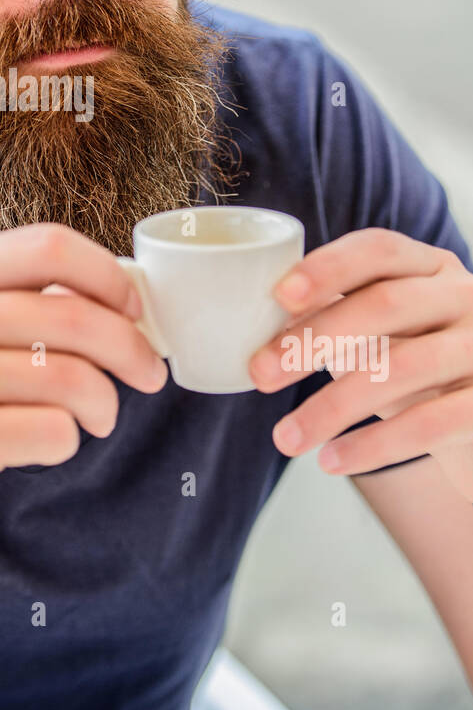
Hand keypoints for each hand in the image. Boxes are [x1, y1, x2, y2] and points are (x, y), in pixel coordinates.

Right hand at [0, 223, 166, 570]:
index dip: (108, 274)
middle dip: (132, 347)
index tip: (135, 307)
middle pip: (75, 313)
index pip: (48, 244)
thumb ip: (0, 304)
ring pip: (75, 376)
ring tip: (98, 419)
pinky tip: (46, 446)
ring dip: (105, 403)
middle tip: (150, 373)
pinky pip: (55, 430)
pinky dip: (68, 442)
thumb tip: (110, 296)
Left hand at [248, 229, 472, 497]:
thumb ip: (337, 317)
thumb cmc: (418, 367)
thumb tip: (258, 326)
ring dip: (332, 406)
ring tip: (285, 438)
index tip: (280, 296)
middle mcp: (465, 297)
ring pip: (403, 368)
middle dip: (315, 338)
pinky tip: (331, 460)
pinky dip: (373, 445)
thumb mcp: (384, 334)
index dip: (329, 267)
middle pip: (385, 304)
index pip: (379, 249)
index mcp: (431, 267)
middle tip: (260, 374)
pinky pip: (429, 422)